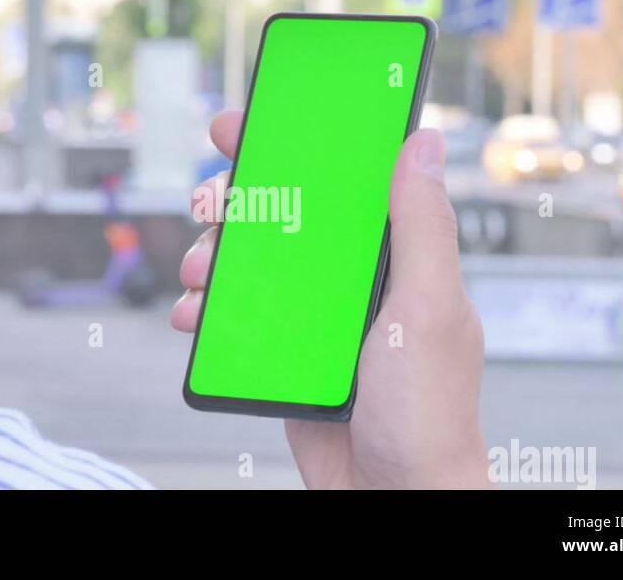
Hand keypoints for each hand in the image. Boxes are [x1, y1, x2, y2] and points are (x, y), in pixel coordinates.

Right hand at [172, 110, 491, 489]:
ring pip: (254, 265)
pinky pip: (239, 317)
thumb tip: (423, 143)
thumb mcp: (427, 310)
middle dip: (240, 200)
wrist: (392, 498)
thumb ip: (422, 229)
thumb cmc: (427, 412)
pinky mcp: (286, 354)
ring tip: (201, 271)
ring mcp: (316, 318)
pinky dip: (209, 311)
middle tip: (210, 201)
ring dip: (215, 257)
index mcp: (393, 258)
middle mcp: (352, 280)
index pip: (344, 183)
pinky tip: (195, 316)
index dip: (298, 145)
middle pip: (287, 216)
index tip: (251, 123)